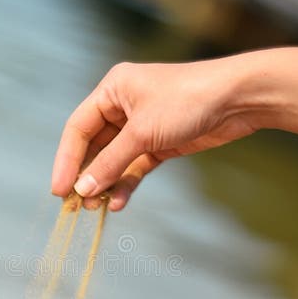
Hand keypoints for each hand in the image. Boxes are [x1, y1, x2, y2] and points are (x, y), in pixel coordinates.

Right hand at [51, 58, 258, 210]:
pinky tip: (117, 202)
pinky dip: (126, 184)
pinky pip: (134, 167)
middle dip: (85, 176)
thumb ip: (110, 162)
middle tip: (74, 206)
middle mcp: (123, 106)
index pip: (77, 128)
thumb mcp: (142, 133)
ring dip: (105, 183)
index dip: (66, 160)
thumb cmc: (187, 101)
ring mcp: (142, 126)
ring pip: (114, 160)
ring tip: (95, 209)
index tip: (60, 190)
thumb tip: (83, 190)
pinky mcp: (161, 144)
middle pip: (94, 146)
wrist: (237, 99)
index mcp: (112, 90)